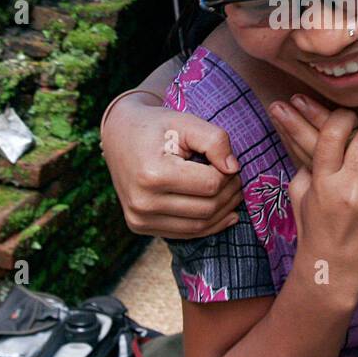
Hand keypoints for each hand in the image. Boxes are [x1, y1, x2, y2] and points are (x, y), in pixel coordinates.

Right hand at [99, 94, 242, 238]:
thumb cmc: (156, 126)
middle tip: (238, 179)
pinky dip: (208, 226)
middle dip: (230, 194)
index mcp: (152, 174)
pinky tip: (224, 214)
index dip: (229, 175)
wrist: (119, 135)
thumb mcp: (186, 122)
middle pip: (206, 208)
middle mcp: (142, 202)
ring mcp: (139, 218)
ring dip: (223, 212)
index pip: (209, 184)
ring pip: (199, 227)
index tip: (232, 164)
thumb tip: (233, 169)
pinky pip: (184, 234)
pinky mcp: (140, 226)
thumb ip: (214, 140)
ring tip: (233, 193)